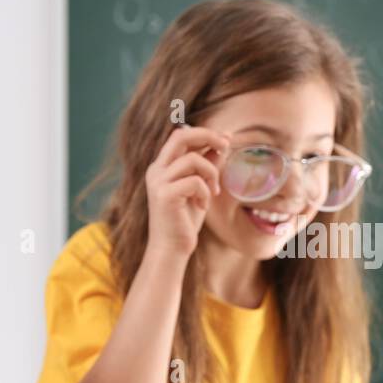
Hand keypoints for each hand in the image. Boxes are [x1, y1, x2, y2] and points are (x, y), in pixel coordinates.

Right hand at [145, 126, 228, 257]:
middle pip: (181, 136)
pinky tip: (202, 206)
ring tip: (213, 192)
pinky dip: (205, 193)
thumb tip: (225, 140)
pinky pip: (195, 182)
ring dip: (211, 174)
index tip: (226, 140)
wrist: (171, 249)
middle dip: (208, 136)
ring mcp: (158, 182)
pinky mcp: (164, 195)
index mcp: (162, 166)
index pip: (180, 136)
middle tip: (226, 146)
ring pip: (192, 160)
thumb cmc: (185, 220)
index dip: (205, 133)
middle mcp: (156, 170)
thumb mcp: (200, 188)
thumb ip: (208, 164)